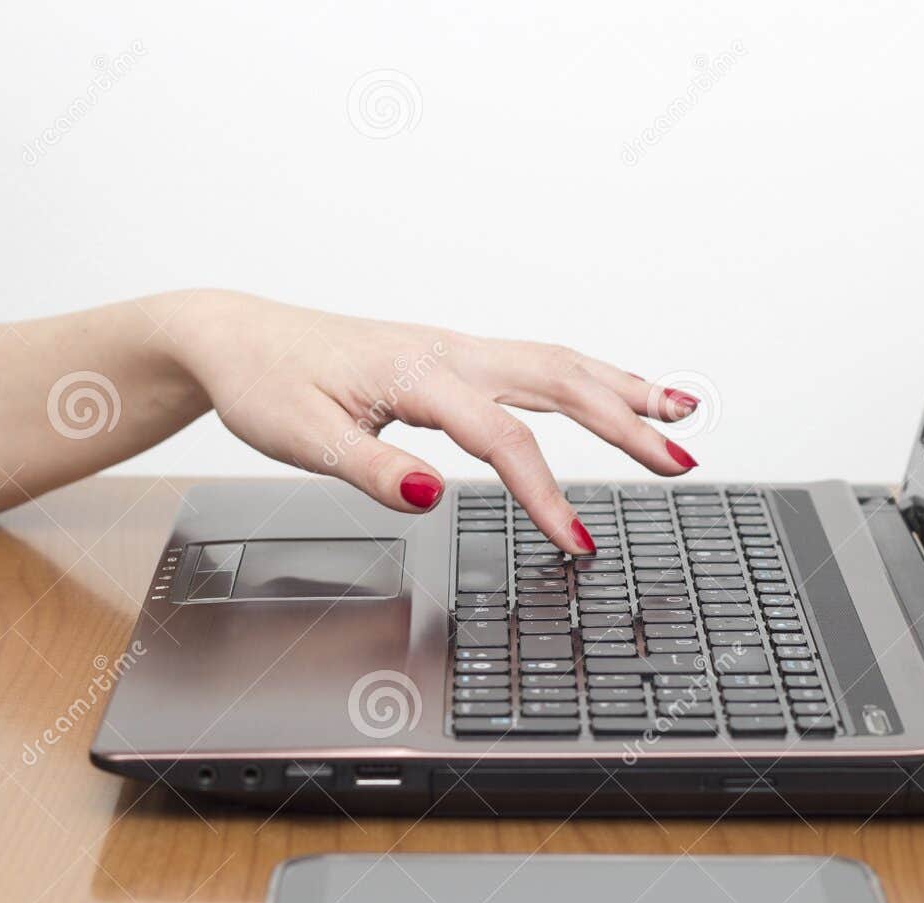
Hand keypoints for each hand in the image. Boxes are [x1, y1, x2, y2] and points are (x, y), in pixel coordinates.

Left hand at [171, 290, 700, 553]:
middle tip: (682, 462)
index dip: (546, 493)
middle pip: (557, 382)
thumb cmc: (266, 385)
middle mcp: (447, 353)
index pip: (501, 438)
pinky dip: (589, 378)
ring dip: (623, 389)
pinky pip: (537, 364)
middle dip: (626, 422)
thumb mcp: (302, 440)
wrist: (239, 339)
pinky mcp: (454, 359)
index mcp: (415, 375)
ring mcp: (455, 350)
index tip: (579, 542)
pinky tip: (617, 392)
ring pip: (557, 364)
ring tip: (684, 411)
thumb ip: (372, 470)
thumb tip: (432, 497)